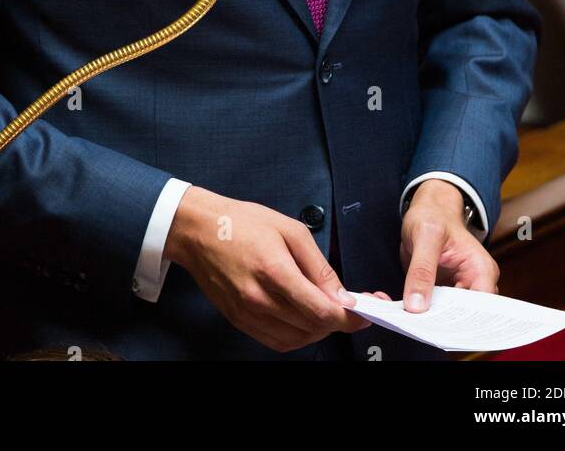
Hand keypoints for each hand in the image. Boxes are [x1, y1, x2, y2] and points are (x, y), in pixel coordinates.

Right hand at [164, 185, 374, 351]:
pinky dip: (297, 335)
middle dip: (338, 321)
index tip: (365, 313)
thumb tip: (340, 294)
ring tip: (327, 310)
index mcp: (275, 272)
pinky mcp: (239, 321)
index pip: (321, 311)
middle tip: (351, 306)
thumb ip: (318, 265)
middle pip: (312, 328)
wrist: (198, 230)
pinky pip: (277, 341)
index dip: (349, 317)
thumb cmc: (242, 222)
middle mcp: (259, 299)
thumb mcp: (289, 229)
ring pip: (297, 340)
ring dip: (318, 330)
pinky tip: (303, 318)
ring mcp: (247, 314)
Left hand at [400, 179, 497, 313]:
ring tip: (402, 315)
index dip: (460, 321)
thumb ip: (422, 270)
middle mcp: (474, 284)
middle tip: (413, 323)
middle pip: (462, 317)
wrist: (426, 211)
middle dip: (438, 322)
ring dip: (424, 318)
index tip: (434, 326)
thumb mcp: (426, 236)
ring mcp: (458, 290)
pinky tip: (397, 308)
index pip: (479, 308)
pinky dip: (416, 310)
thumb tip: (416, 306)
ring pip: (445, 316)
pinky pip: (431, 308)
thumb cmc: (433, 215)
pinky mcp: (441, 293)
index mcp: (481, 270)